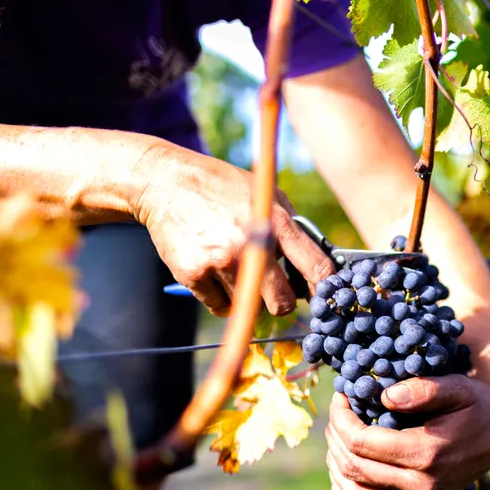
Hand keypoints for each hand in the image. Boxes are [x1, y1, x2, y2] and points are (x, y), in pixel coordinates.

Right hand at [132, 143, 335, 316]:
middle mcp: (251, 244)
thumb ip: (294, 229)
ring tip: (235, 267)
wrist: (166, 182)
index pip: (317, 268)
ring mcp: (221, 261)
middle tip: (275, 291)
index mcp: (277, 223)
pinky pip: (220, 307)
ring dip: (247, 296)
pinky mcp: (194, 274)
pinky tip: (213, 271)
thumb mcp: (268, 194)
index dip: (323, 288)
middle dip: (282, 301)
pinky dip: (221, 298)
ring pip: (250, 307)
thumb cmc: (225, 189)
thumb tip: (319, 269)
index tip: (321, 295)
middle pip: (283, 303)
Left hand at [324, 376, 489, 489]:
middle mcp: (421, 486)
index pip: (361, 442)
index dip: (341, 418)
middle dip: (336, 435)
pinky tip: (342, 470)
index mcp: (427, 455)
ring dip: (336, 462)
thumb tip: (386, 397)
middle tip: (338, 411)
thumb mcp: (458, 387)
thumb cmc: (478, 404)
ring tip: (338, 434)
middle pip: (354, 466)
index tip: (341, 396)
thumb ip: (424, 390)